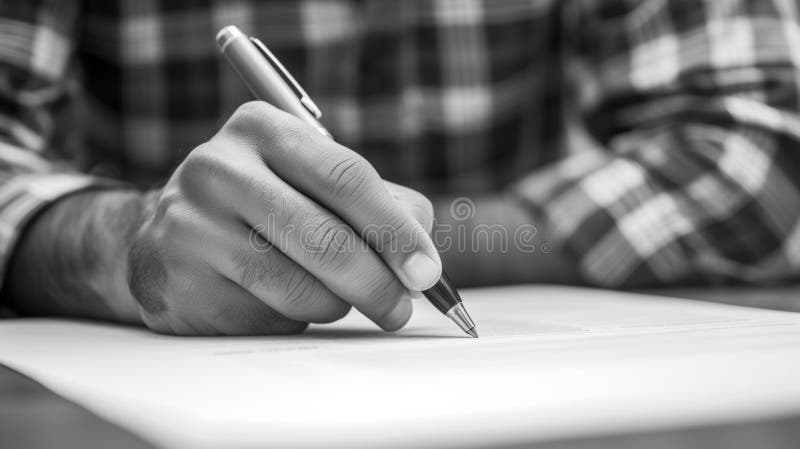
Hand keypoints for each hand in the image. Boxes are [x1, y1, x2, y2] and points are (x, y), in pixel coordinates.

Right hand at [125, 102, 439, 334]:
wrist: (168, 239)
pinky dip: (293, 319)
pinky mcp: (181, 280)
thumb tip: (422, 255)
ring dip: (335, 303)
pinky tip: (282, 301)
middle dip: (378, 283)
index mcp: (263, 129)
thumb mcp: (314, 183)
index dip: (395, 230)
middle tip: (400, 307)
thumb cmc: (264, 208)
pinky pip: (265, 317)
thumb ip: (379, 205)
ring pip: (299, 287)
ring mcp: (193, 224)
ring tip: (333, 295)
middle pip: (326, 238)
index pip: (346, 177)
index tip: (426, 271)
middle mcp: (220, 168)